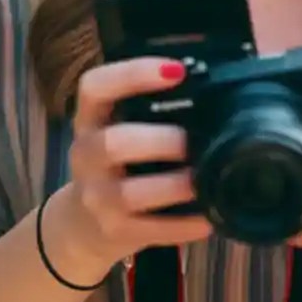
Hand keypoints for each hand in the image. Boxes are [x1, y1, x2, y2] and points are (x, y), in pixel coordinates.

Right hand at [58, 58, 212, 268]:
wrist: (82, 225)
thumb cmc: (117, 165)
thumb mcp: (119, 130)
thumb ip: (152, 108)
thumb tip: (219, 82)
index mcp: (91, 120)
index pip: (95, 87)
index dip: (133, 74)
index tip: (177, 70)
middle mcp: (86, 155)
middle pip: (113, 143)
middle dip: (161, 141)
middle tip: (192, 142)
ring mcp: (97, 197)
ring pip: (131, 192)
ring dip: (176, 186)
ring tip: (204, 180)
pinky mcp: (114, 231)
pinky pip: (151, 230)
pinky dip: (184, 225)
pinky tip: (208, 218)